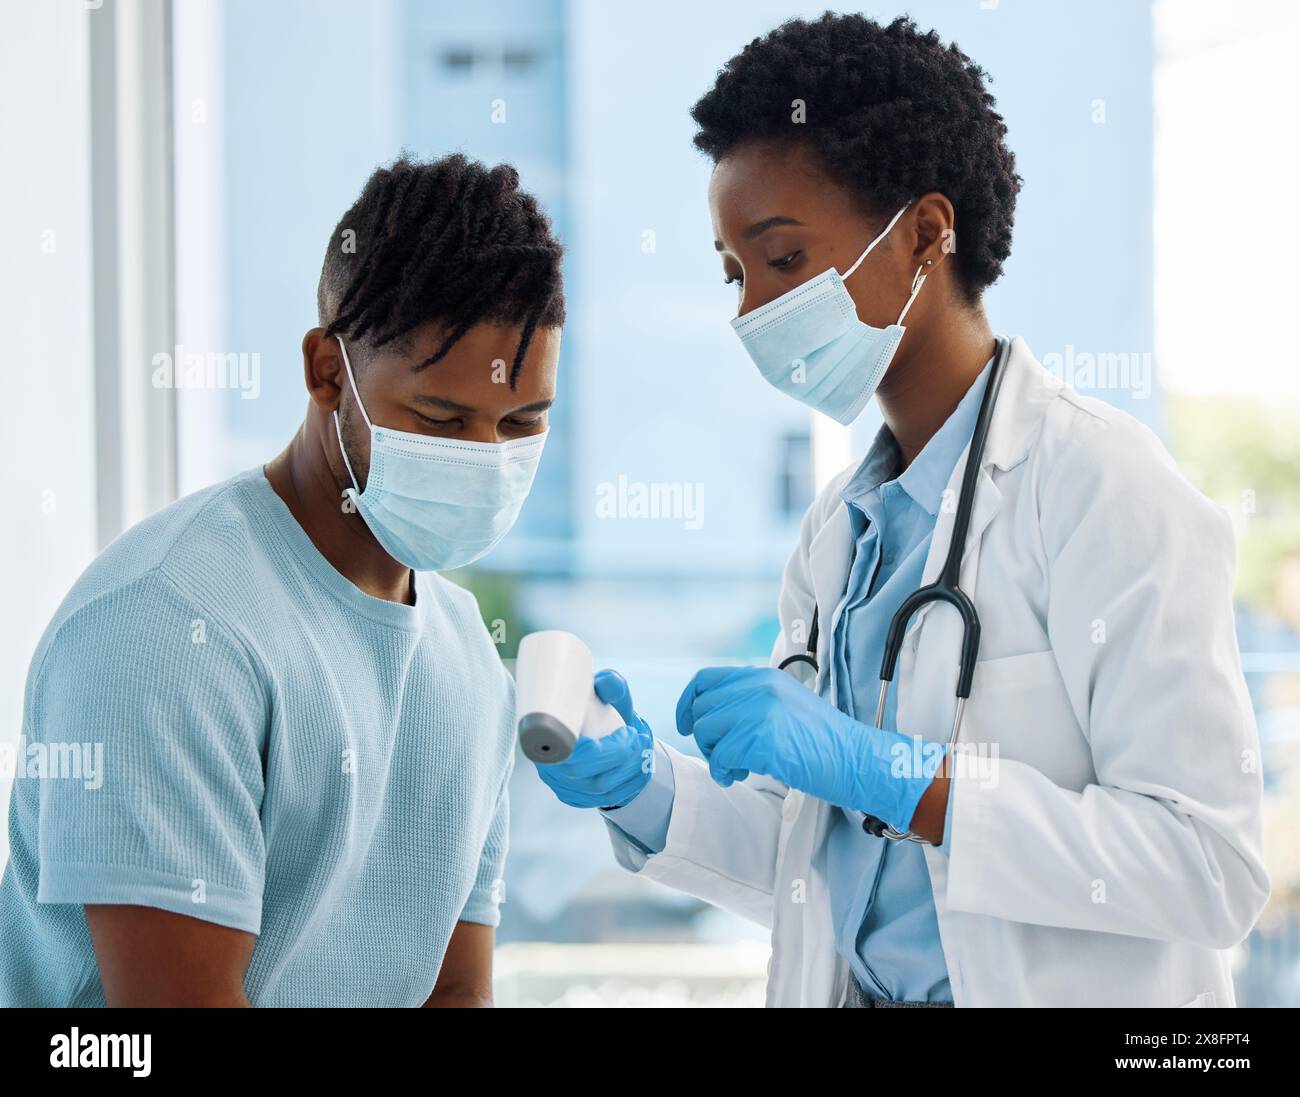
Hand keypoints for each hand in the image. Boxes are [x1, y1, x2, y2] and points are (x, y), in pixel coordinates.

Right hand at [532, 670, 655, 808]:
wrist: (604, 729)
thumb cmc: (601, 707)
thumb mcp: (607, 691)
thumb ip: (610, 684)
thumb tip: (607, 684)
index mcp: (546, 736)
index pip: (562, 752)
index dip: (592, 750)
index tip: (625, 734)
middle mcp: (549, 766)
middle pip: (581, 773)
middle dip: (619, 757)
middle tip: (639, 738)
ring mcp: (562, 786)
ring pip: (598, 789)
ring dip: (629, 770)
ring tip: (645, 749)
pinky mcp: (578, 798)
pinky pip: (605, 800)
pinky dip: (629, 786)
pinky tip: (643, 770)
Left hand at [675, 665, 942, 832]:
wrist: (858, 759)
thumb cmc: (824, 742)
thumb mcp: (786, 705)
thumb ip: (751, 703)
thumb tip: (710, 717)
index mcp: (764, 676)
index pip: (705, 680)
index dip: (688, 703)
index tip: (685, 724)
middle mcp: (759, 687)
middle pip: (702, 709)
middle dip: (707, 739)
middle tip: (729, 758)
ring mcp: (760, 711)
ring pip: (706, 732)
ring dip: (716, 756)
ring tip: (738, 768)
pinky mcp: (763, 739)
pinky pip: (721, 756)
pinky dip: (725, 772)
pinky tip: (742, 775)